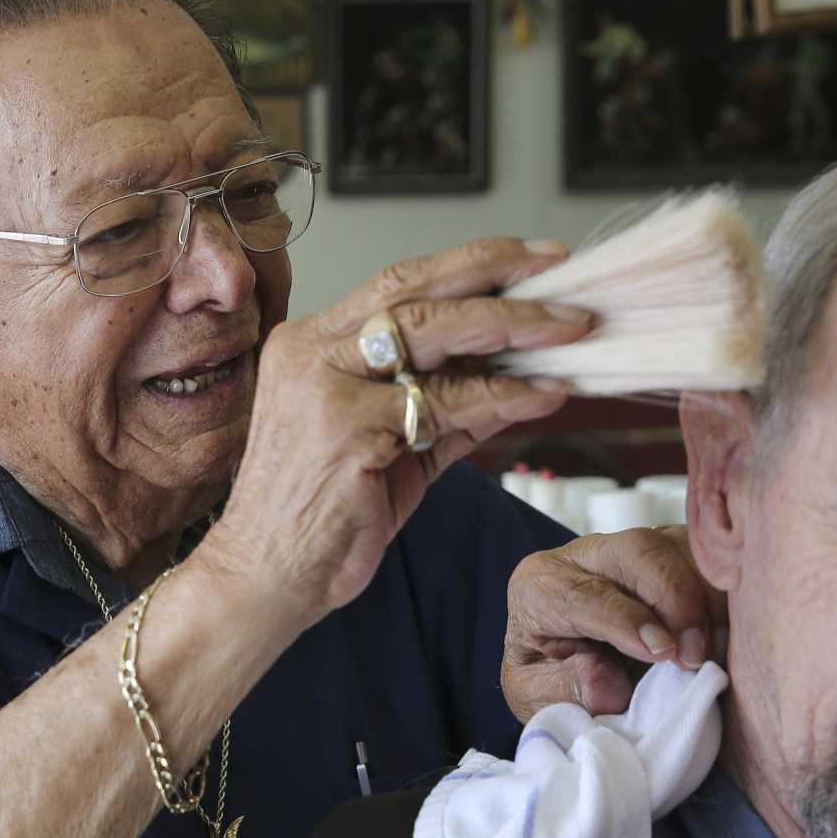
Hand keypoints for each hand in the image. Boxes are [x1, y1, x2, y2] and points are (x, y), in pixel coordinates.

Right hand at [200, 238, 589, 626]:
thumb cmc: (323, 517)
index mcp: (314, 343)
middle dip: (496, 271)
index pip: (399, 283)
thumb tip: (522, 377)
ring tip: (570, 330)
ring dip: (512, 328)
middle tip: (560, 271)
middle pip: (414, 288)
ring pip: (431, 333)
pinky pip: (443, 403)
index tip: (532, 259)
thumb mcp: (394, 448)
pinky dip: (503, 397)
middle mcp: (312, 351)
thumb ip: (448, 408)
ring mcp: (325, 387)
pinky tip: (543, 395)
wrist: (267, 578)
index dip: (471, 263)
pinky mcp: (346, 429)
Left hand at [501, 525, 725, 721]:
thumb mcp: (538, 694)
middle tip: (693, 655)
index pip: (585, 593)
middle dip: (675, 599)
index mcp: (539, 587)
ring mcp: (631, 549)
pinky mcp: (668, 552)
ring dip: (706, 594)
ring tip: (715, 648)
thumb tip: (606, 687)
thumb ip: (565, 690)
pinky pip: (705, 555)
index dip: (626, 621)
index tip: (663, 651)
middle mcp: (584, 556)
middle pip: (637, 551)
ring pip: (677, 547)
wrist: (566, 659)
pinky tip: (731, 629)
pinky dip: (724, 588)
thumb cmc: (552, 677)